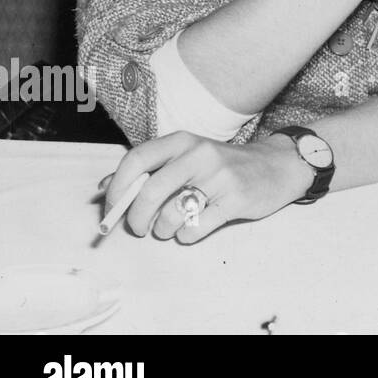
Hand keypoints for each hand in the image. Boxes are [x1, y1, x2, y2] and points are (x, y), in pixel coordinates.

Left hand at [99, 132, 310, 243]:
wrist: (276, 166)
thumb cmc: (222, 165)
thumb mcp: (186, 157)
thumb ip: (146, 170)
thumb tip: (102, 190)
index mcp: (182, 141)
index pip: (136, 160)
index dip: (117, 189)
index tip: (112, 208)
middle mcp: (200, 155)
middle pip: (149, 192)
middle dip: (136, 219)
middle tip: (138, 228)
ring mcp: (220, 177)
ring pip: (170, 216)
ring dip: (163, 230)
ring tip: (173, 225)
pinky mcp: (236, 200)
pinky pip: (194, 231)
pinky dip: (186, 236)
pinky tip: (196, 226)